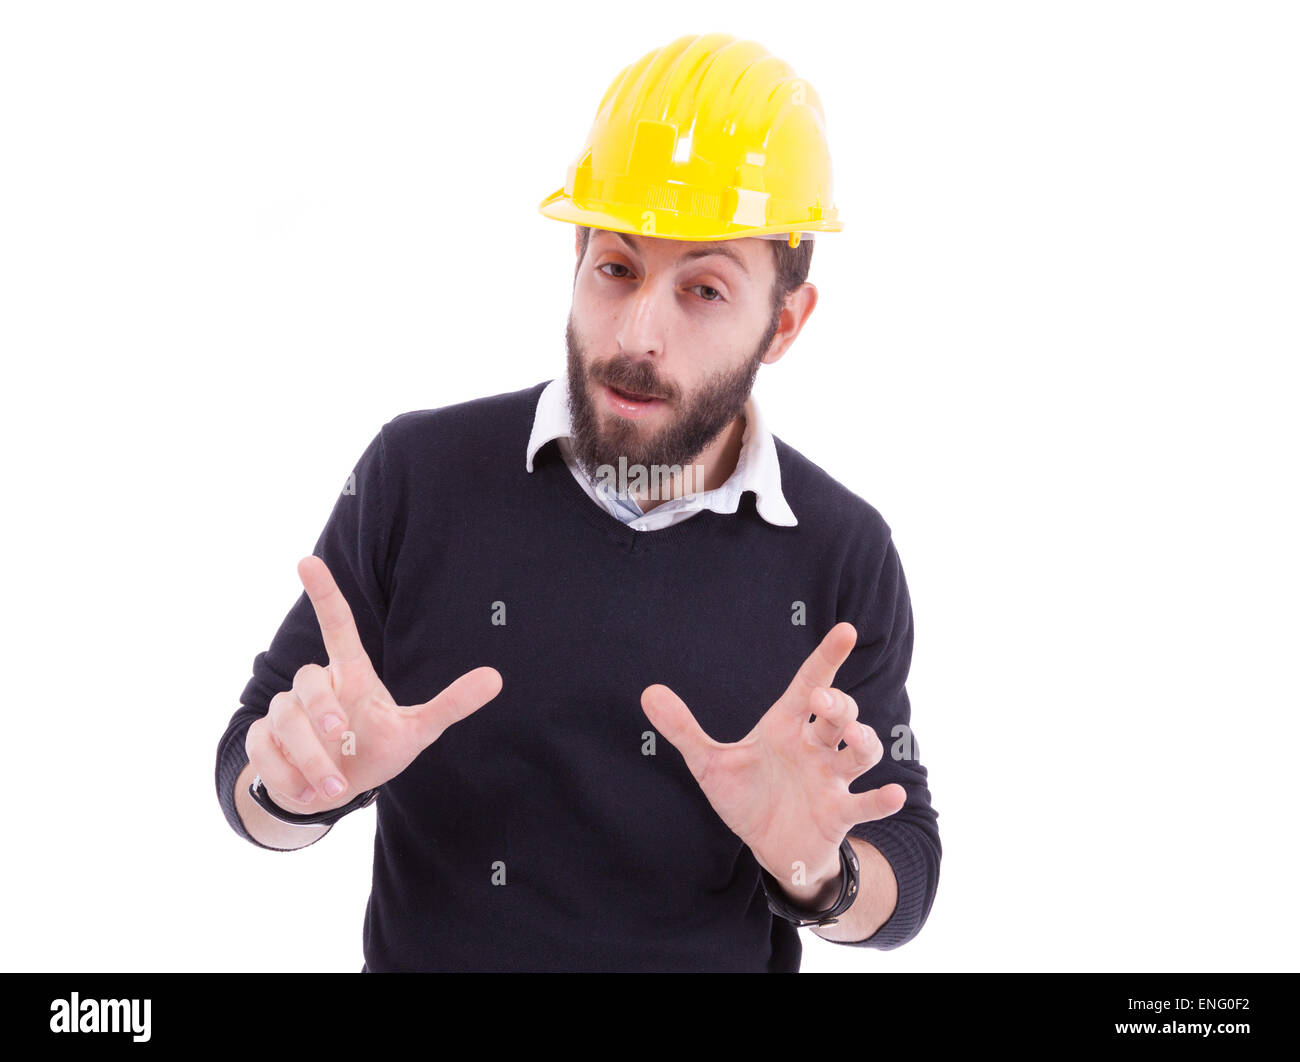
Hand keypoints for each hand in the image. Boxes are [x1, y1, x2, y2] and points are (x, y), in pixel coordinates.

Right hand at [245, 555, 502, 814]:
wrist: (334, 791)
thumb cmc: (376, 749)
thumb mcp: (417, 730)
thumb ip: (452, 704)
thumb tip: (497, 677)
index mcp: (351, 675)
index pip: (337, 626)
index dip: (324, 593)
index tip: (307, 560)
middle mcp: (316, 687)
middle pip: (305, 679)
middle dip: (321, 709)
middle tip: (341, 734)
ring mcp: (286, 712)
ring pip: (284, 719)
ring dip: (309, 758)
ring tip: (333, 788)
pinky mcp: (264, 740)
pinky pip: (264, 750)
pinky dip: (286, 775)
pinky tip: (308, 792)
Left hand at [640, 622, 904, 897]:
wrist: (768, 848)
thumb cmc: (746, 797)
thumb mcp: (710, 764)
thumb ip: (684, 730)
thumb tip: (647, 692)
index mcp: (786, 727)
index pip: (810, 683)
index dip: (827, 657)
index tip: (846, 629)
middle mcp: (815, 746)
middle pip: (840, 713)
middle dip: (838, 703)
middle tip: (821, 702)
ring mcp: (832, 779)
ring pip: (862, 751)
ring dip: (864, 741)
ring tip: (855, 739)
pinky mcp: (840, 814)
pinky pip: (867, 804)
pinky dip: (883, 799)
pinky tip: (892, 794)